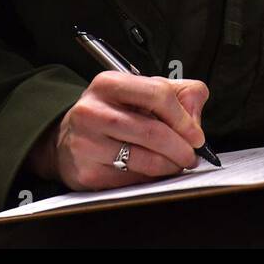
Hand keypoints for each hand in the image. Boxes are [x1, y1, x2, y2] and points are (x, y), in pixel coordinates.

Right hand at [30, 73, 209, 189]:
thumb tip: (195, 112)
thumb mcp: (140, 91)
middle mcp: (93, 111)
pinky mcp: (87, 172)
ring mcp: (87, 143)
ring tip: (175, 164)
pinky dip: (150, 178)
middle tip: (190, 155)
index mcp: (108, 83)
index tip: (196, 134)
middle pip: (153, 132)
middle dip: (181, 148)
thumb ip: (177, 92)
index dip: (184, 118)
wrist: (67, 139)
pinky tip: (151, 171)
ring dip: (170, 166)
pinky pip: (132, 180)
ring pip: (145, 160)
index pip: (158, 94)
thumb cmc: (111, 114)